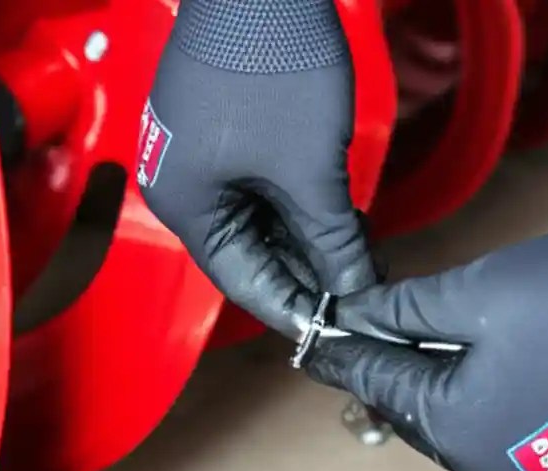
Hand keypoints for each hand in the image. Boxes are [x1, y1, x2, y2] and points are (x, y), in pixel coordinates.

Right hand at [139, 0, 375, 337]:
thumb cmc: (272, 63)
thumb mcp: (312, 170)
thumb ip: (333, 239)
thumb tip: (355, 288)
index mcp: (187, 206)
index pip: (244, 283)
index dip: (296, 310)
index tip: (338, 330)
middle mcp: (185, 187)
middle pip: (252, 254)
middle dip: (310, 274)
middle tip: (361, 294)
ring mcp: (202, 156)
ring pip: (260, 220)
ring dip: (310, 241)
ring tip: (362, 260)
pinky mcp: (223, 129)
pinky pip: (261, 186)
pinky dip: (300, 205)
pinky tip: (342, 219)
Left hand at [305, 216, 547, 470]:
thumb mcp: (476, 294)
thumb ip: (404, 311)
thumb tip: (359, 315)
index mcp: (452, 430)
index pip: (376, 382)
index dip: (342, 351)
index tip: (313, 339)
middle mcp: (486, 467)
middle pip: (416, 407)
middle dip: (394, 362)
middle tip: (370, 322)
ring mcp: (534, 470)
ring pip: (461, 418)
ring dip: (442, 375)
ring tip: (427, 331)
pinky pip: (505, 424)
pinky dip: (487, 389)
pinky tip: (488, 353)